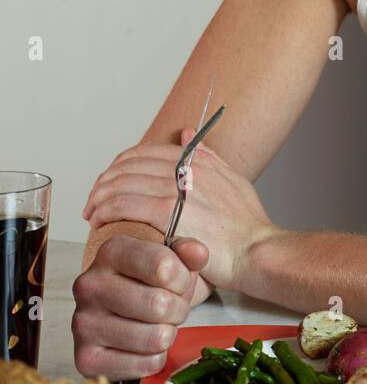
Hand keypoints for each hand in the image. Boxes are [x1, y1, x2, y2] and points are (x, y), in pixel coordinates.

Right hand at [72, 234, 208, 380]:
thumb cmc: (147, 282)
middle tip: (171, 308)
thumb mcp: (170, 257)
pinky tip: (144, 346)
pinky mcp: (87, 360)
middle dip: (178, 309)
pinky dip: (155, 358)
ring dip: (168, 334)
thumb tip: (197, 253)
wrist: (118, 312)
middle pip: (160, 305)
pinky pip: (146, 364)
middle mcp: (90, 286)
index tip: (178, 282)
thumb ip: (189, 252)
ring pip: (156, 338)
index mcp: (111, 252)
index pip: (163, 266)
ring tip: (157, 325)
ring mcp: (84, 324)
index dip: (183, 279)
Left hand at [82, 131, 276, 290]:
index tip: (110, 183)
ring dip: (99, 197)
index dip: (119, 166)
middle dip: (103, 182)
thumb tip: (186, 133)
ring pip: (120, 183)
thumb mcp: (233, 180)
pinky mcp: (167, 212)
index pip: (143, 153)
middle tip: (94, 201)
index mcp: (197, 160)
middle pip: (127, 166)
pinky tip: (100, 222)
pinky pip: (123, 204)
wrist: (256, 250)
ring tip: (93, 214)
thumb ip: (207, 156)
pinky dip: (105, 210)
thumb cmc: (247, 225)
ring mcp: (174, 189)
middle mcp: (184, 169)